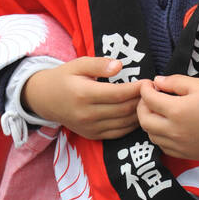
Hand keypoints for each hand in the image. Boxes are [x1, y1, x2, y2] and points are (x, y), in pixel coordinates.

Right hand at [22, 57, 141, 140]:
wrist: (44, 99)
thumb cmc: (64, 77)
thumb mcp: (78, 63)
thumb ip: (99, 63)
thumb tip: (119, 66)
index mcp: (84, 94)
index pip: (118, 94)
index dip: (137, 89)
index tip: (149, 81)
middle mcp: (87, 114)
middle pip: (123, 109)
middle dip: (142, 101)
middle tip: (154, 91)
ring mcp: (90, 127)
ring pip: (123, 123)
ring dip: (139, 114)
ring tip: (149, 102)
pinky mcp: (92, 135)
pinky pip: (117, 133)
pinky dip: (131, 125)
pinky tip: (138, 115)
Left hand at [137, 75, 198, 159]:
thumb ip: (174, 82)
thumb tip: (157, 81)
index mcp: (177, 111)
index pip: (148, 99)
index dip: (145, 89)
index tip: (148, 84)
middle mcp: (175, 131)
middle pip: (144, 120)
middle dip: (142, 106)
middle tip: (149, 97)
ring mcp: (180, 145)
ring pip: (151, 136)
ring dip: (150, 122)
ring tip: (158, 111)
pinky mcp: (186, 154)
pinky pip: (163, 147)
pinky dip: (160, 136)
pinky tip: (168, 126)